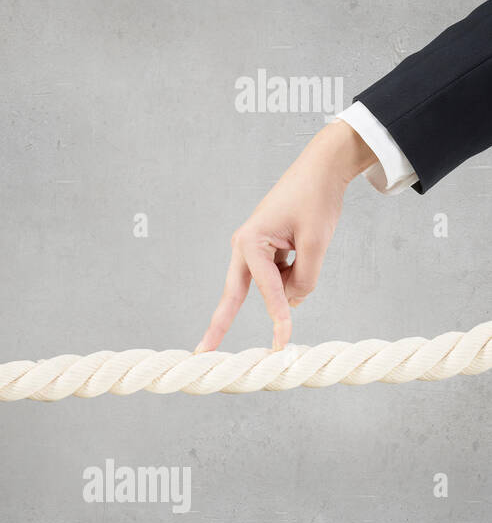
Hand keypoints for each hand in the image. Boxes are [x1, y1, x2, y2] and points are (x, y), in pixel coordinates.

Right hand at [195, 120, 376, 352]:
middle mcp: (243, 247)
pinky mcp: (262, 251)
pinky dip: (294, 270)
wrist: (320, 170)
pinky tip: (302, 245)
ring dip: (292, 278)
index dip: (278, 318)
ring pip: (271, 285)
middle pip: (235, 294)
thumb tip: (292, 304)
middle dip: (220, 322)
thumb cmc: (315, 200)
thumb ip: (304, 279)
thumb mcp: (317, 242)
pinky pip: (278, 275)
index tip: (281, 345)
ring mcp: (251, 249)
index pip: (266, 289)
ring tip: (307, 244)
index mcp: (250, 242)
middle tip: (202, 352)